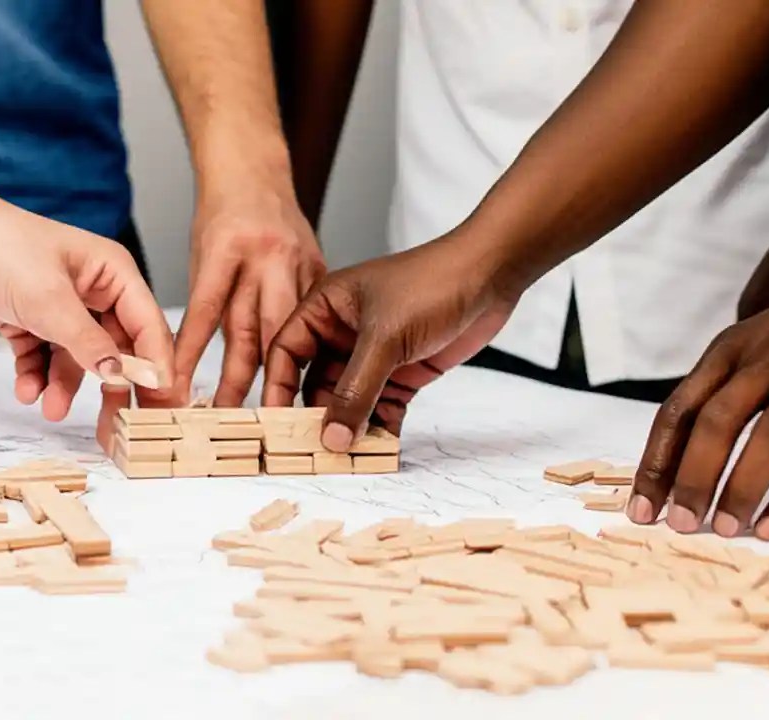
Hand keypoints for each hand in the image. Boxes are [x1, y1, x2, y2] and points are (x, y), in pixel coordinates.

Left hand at [0, 201, 174, 426]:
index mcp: (111, 272)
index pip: (147, 325)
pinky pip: (42, 357)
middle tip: (116, 424)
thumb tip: (121, 374)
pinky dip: (36, 375)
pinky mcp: (28, 319)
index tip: (160, 404)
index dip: (156, 366)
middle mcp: (91, 290)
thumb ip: (87, 341)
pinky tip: (25, 391)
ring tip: (52, 409)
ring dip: (65, 384)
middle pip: (116, 347)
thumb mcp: (47, 300)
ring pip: (76, 358)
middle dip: (112, 385)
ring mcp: (59, 306)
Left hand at [170, 187, 325, 406]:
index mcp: (226, 248)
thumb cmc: (221, 215)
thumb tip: (192, 361)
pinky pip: (313, 319)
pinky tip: (304, 379)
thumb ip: (205, 302)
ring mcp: (298, 264)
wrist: (256, 172)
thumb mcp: (200, 253)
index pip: (205, 311)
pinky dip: (308, 350)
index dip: (191, 354)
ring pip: (288, 330)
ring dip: (279, 374)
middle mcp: (265, 257)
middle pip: (253, 329)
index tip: (178, 389)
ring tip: (270, 412)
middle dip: (241, 380)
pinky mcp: (321, 270)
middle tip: (229, 417)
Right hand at [263, 232, 516, 449]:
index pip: (287, 351)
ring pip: (347, 399)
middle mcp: (343, 332)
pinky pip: (379, 406)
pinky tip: (380, 448)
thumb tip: (332, 436)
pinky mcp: (400, 371)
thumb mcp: (385, 338)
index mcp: (325, 307)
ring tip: (348, 456)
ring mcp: (372, 353)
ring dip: (348, 427)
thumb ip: (355, 390)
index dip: (278, 386)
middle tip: (314, 450)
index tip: (276, 422)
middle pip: (314, 382)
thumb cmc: (433, 282)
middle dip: (316, 416)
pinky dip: (379, 427)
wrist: (492, 275)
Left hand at [628, 274, 768, 540]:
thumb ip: (715, 394)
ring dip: (742, 488)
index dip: (656, 462)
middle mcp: (764, 360)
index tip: (641, 507)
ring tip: (725, 530)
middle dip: (693, 478)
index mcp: (727, 351)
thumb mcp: (746, 347)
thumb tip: (672, 465)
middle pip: (717, 422)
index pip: (678, 410)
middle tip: (680, 525)